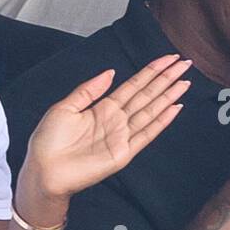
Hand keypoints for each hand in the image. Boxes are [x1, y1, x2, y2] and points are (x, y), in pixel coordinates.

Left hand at [19, 54, 190, 203]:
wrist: (44, 170)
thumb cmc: (49, 141)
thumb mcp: (66, 107)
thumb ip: (89, 90)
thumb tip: (111, 72)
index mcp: (103, 108)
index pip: (134, 85)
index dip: (151, 71)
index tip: (168, 59)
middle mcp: (117, 120)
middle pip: (147, 95)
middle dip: (166, 79)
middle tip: (184, 64)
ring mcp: (122, 136)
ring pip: (151, 111)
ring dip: (169, 96)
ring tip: (185, 82)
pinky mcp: (124, 153)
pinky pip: (147, 134)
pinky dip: (162, 121)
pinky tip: (175, 108)